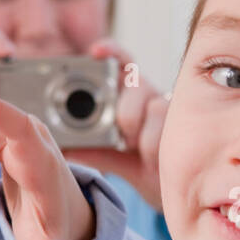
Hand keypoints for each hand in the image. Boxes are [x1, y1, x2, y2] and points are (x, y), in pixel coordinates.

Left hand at [59, 38, 166, 210]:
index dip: (111, 50)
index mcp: (127, 95)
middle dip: (126, 114)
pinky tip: (152, 159)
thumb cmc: (137, 165)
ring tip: (138, 151)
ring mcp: (169, 107)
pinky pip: (165, 130)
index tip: (96, 51)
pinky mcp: (185, 124)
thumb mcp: (107, 155)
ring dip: (140, 136)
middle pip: (136, 83)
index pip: (121, 61)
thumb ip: (85, 147)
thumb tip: (54, 145)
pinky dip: (152, 149)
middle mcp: (148, 94)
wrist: (167, 190)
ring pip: (153, 108)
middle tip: (123, 137)